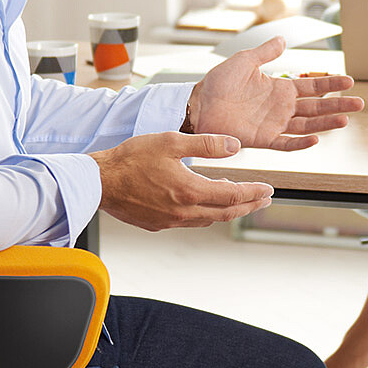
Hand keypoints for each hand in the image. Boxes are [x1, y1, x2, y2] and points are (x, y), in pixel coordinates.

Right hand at [89, 131, 273, 229]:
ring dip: (228, 210)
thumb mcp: (171, 142)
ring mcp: (170, 221)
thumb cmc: (130, 159)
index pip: (233, 195)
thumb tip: (234, 146)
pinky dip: (206, 212)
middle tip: (265, 200)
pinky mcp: (158, 225)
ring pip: (209, 219)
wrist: (99, 181)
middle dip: (249, 205)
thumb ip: (206, 144)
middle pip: (226, 213)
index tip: (269, 190)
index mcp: (190, 191)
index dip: (254, 193)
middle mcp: (183, 212)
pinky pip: (190, 221)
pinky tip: (205, 202)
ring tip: (239, 199)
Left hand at [188, 37, 363, 150]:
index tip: (349, 82)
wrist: (198, 104)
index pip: (311, 86)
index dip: (330, 84)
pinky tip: (316, 139)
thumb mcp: (244, 61)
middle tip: (359, 104)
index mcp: (279, 88)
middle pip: (316, 107)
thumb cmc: (218, 83)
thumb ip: (265, 52)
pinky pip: (286, 143)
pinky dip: (301, 143)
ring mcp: (274, 124)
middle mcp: (280, 108)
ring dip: (326, 123)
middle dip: (338, 105)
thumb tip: (283, 39)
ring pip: (307, 125)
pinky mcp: (263, 139)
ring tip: (345, 120)